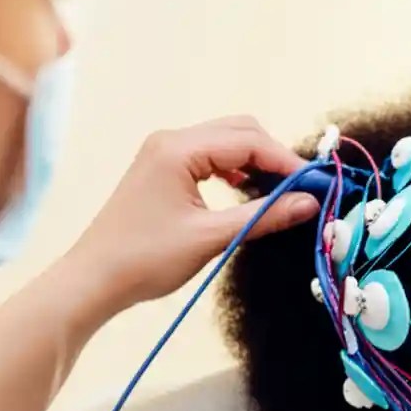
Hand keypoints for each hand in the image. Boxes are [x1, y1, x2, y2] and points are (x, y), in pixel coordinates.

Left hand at [62, 116, 318, 312]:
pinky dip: (236, 169)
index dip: (286, 162)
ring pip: (226, 142)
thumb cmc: (147, 259)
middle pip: (240, 131)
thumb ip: (264, 216)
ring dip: (257, 162)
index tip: (316, 185)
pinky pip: (211, 157)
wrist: (95, 278)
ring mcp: (165, 153)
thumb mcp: (211, 238)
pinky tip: (249, 191)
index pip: (248, 142)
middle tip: (302, 189)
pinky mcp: (163, 169)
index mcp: (179, 150)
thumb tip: (309, 203)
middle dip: (275, 156)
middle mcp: (171, 140)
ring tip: (282, 192)